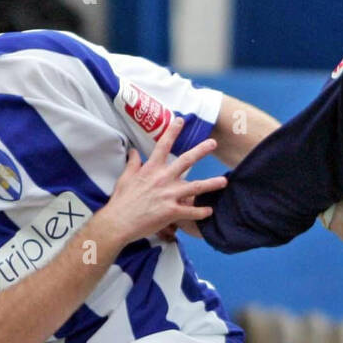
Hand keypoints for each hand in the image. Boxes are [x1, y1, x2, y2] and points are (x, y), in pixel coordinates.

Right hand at [101, 117, 223, 246]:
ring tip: (224, 181)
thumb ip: (133, 163)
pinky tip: (209, 211)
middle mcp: (163, 179)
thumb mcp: (125, 178)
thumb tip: (133, 151)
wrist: (119, 222)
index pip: (163, 145)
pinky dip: (201, 212)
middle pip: (186, 160)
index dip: (172, 131)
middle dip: (201, 150)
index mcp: (151, 168)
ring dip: (211, 184)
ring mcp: (169, 195)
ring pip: (195, 187)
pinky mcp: (171, 212)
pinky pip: (191, 211)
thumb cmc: (121, 200)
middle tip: (213, 143)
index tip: (181, 121)